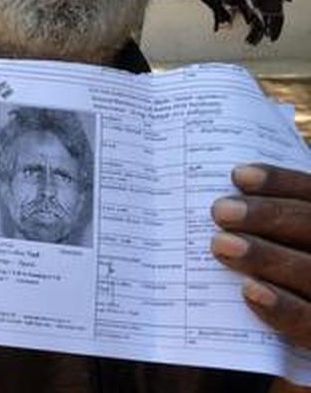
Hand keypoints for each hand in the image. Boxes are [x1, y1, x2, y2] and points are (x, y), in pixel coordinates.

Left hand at [211, 164, 310, 349]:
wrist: (293, 338)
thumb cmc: (276, 273)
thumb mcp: (275, 241)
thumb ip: (261, 224)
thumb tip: (213, 197)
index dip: (281, 182)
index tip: (238, 175)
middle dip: (267, 215)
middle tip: (220, 211)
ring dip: (267, 256)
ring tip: (220, 245)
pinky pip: (309, 321)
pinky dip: (281, 306)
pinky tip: (249, 291)